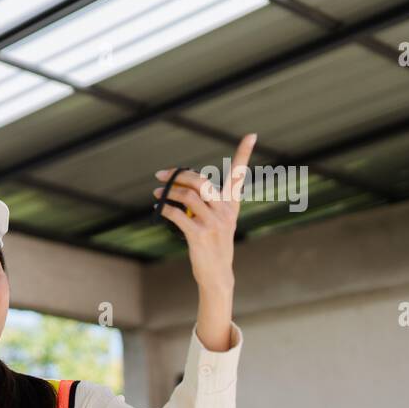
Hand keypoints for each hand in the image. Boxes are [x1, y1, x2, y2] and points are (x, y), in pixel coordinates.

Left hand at [153, 133, 256, 293]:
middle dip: (179, 175)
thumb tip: (183, 188)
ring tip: (157, 193)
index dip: (244, 154)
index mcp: (232, 204)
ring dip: (168, 192)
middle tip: (162, 174)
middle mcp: (225, 211)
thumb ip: (208, 204)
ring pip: (187, 197)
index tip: (251, 134)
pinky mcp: (199, 235)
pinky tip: (158, 209)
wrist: (217, 273)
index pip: (240, 175)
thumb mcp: (218, 221)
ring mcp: (213, 223)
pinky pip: (177, 215)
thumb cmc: (214, 244)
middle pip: (201, 182)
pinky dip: (164, 209)